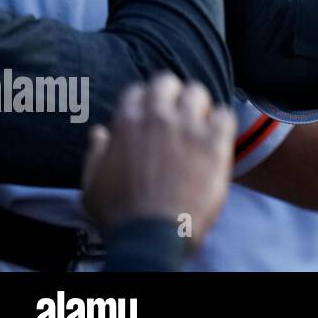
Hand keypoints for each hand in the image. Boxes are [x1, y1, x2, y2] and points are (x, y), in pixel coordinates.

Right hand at [81, 74, 234, 252]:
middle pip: (167, 81)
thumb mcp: (91, 188)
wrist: (153, 235)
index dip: (144, 102)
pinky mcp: (215, 142)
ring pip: (198, 92)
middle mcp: (158, 117)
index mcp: (127, 124)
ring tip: (198, 124)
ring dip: (198, 106)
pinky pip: (225, 114)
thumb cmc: (120, 216)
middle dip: (171, 94)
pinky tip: (217, 138)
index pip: (137, 91)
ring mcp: (189, 127)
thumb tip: (99, 132)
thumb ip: (95, 155)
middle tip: (176, 114)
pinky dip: (222, 122)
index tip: (150, 115)